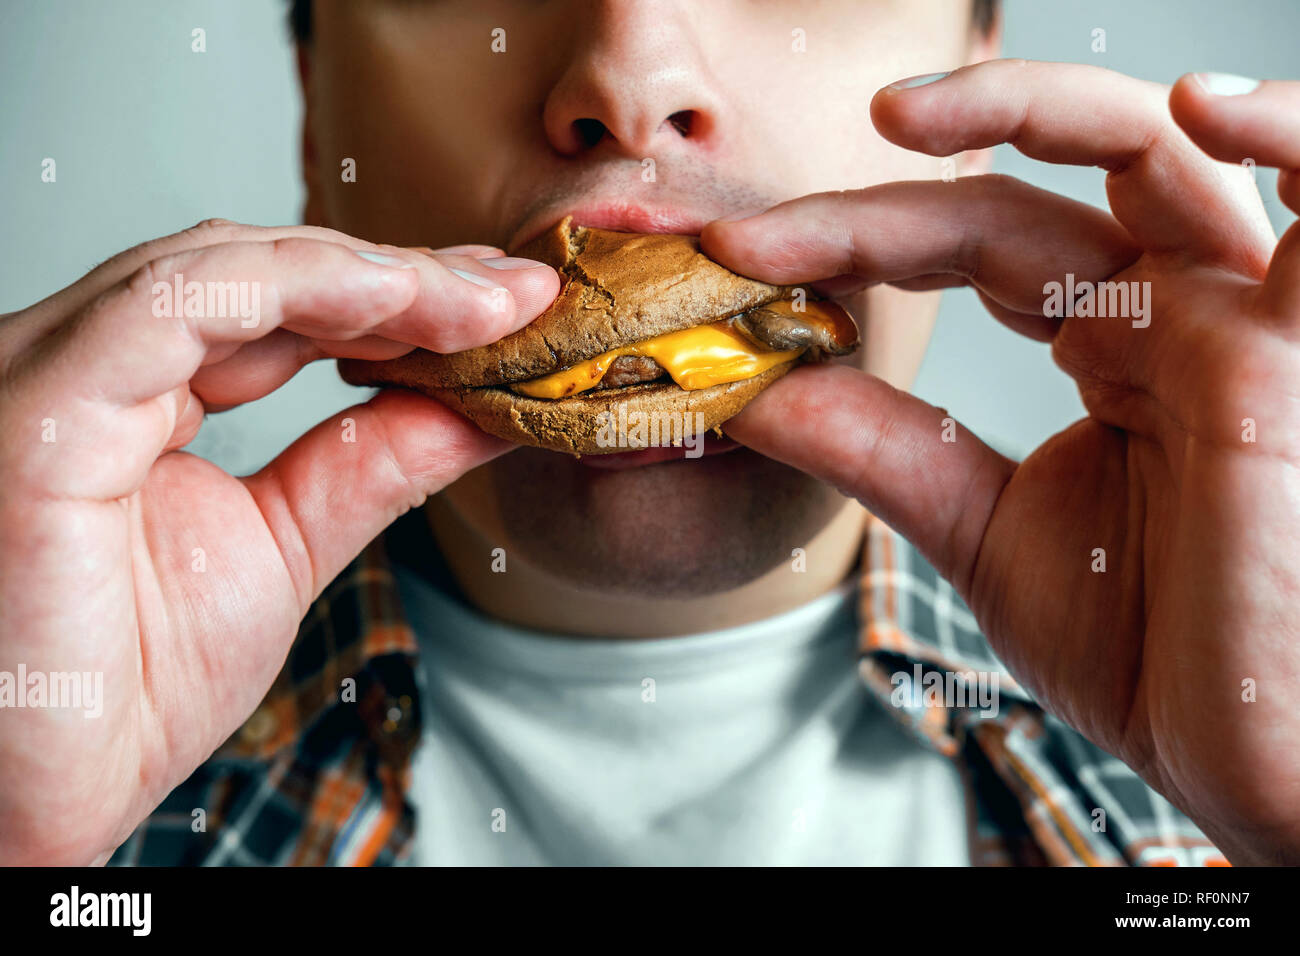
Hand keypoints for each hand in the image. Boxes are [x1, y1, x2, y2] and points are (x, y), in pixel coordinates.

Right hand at [0, 220, 558, 863]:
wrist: (40, 802)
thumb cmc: (126, 687)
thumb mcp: (285, 546)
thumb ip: (370, 465)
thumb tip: (477, 408)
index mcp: (131, 396)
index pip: (277, 307)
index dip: (398, 297)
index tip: (506, 304)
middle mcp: (84, 365)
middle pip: (261, 272)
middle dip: (404, 277)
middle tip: (516, 290)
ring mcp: (53, 376)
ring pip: (225, 267)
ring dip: (373, 277)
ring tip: (483, 300)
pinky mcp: (42, 410)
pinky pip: (173, 308)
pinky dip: (296, 289)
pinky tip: (397, 299)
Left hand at [703, 61, 1299, 864]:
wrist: (1262, 760)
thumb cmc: (1161, 653)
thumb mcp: (989, 533)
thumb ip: (884, 451)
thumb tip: (752, 391)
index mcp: (1109, 343)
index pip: (966, 242)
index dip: (846, 239)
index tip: (730, 259)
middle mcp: (1172, 310)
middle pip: (1033, 187)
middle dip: (892, 185)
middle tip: (760, 222)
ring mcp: (1245, 320)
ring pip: (1158, 155)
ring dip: (1043, 107)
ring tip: (902, 117)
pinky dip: (1289, 133)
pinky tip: (1196, 106)